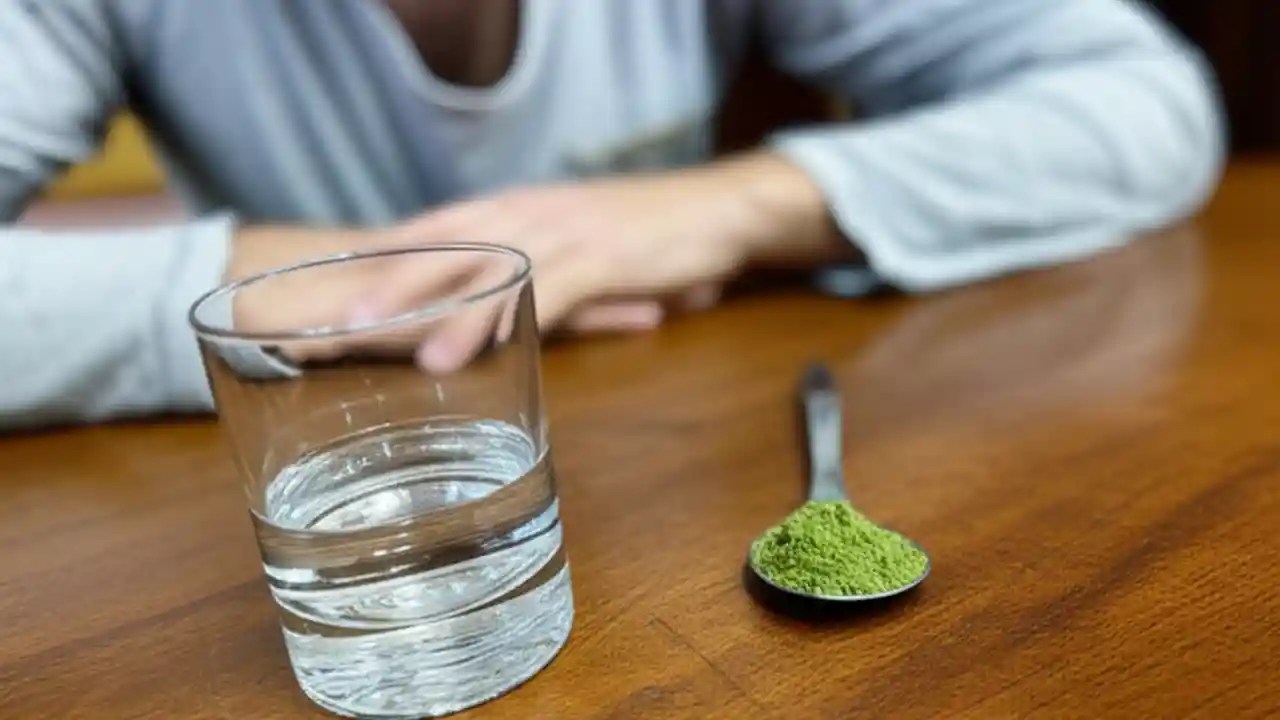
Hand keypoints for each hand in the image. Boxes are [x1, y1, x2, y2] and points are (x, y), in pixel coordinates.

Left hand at [367, 152, 848, 368]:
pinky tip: (481, 352)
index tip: (333, 288)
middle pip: (444, 248)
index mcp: (515, 209)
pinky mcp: (604, 259)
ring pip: (490, 272)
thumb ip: (529, 270)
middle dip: (388, 288)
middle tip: (336, 326)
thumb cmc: (641, 231)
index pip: (434, 230)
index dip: (383, 260)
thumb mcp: (573, 243)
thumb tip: (490, 306)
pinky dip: (511, 321)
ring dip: (445, 314)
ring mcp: (565, 234)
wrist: (715, 209)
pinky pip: (548, 293)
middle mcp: (529, 214)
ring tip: (403, 354)